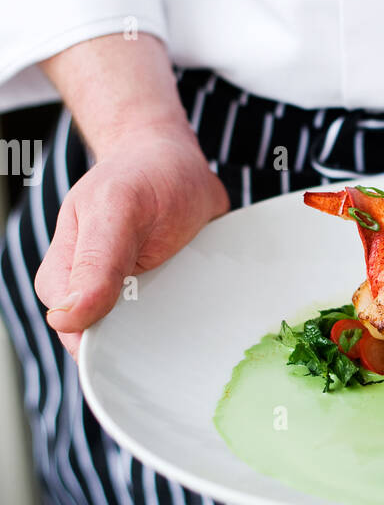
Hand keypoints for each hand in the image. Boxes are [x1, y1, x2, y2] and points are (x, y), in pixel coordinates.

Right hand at [35, 124, 228, 360]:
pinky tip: (198, 311)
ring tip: (184, 305)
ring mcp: (128, 294)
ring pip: (139, 338)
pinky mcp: (159, 296)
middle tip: (167, 317)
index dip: (98, 342)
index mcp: (65, 270)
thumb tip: (66, 318)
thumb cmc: (142, 176)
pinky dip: (186, 321)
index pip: (71, 327)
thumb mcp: (117, 209)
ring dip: (164, 333)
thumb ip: (94, 262)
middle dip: (135, 342)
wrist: (175, 161)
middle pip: (106, 340)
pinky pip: (168, 324)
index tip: (132, 340)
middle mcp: (93, 287)